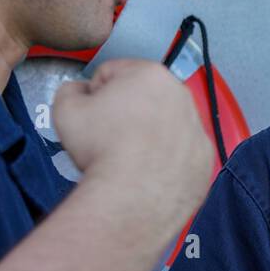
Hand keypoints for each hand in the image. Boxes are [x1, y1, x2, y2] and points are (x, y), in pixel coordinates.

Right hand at [52, 58, 211, 214]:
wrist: (132, 197)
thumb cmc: (101, 150)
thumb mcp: (65, 110)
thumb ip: (70, 90)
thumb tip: (79, 91)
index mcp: (150, 74)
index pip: (113, 72)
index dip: (95, 94)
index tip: (91, 115)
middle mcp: (181, 95)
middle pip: (144, 96)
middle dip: (125, 112)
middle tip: (107, 138)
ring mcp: (197, 127)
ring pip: (166, 124)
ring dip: (148, 134)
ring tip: (128, 157)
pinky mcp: (204, 158)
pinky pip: (182, 152)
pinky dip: (167, 159)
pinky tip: (148, 172)